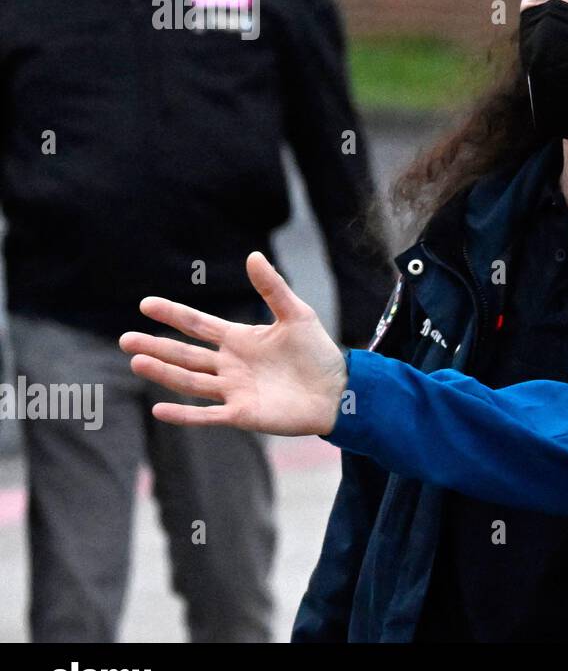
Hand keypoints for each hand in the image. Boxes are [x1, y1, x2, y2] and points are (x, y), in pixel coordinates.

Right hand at [120, 251, 347, 435]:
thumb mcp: (296, 314)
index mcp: (239, 339)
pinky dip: (184, 414)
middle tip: (125, 339)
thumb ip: (272, 288)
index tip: (145, 304)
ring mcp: (233, 390)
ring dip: (163, 373)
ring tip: (136, 362)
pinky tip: (159, 409)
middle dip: (156, 346)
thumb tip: (252, 256)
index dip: (173, 315)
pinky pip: (207, 415)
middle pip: (185, 354)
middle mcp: (230, 365)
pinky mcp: (242, 414)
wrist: (338, 389)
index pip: (198, 325)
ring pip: (190, 381)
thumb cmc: (318, 352)